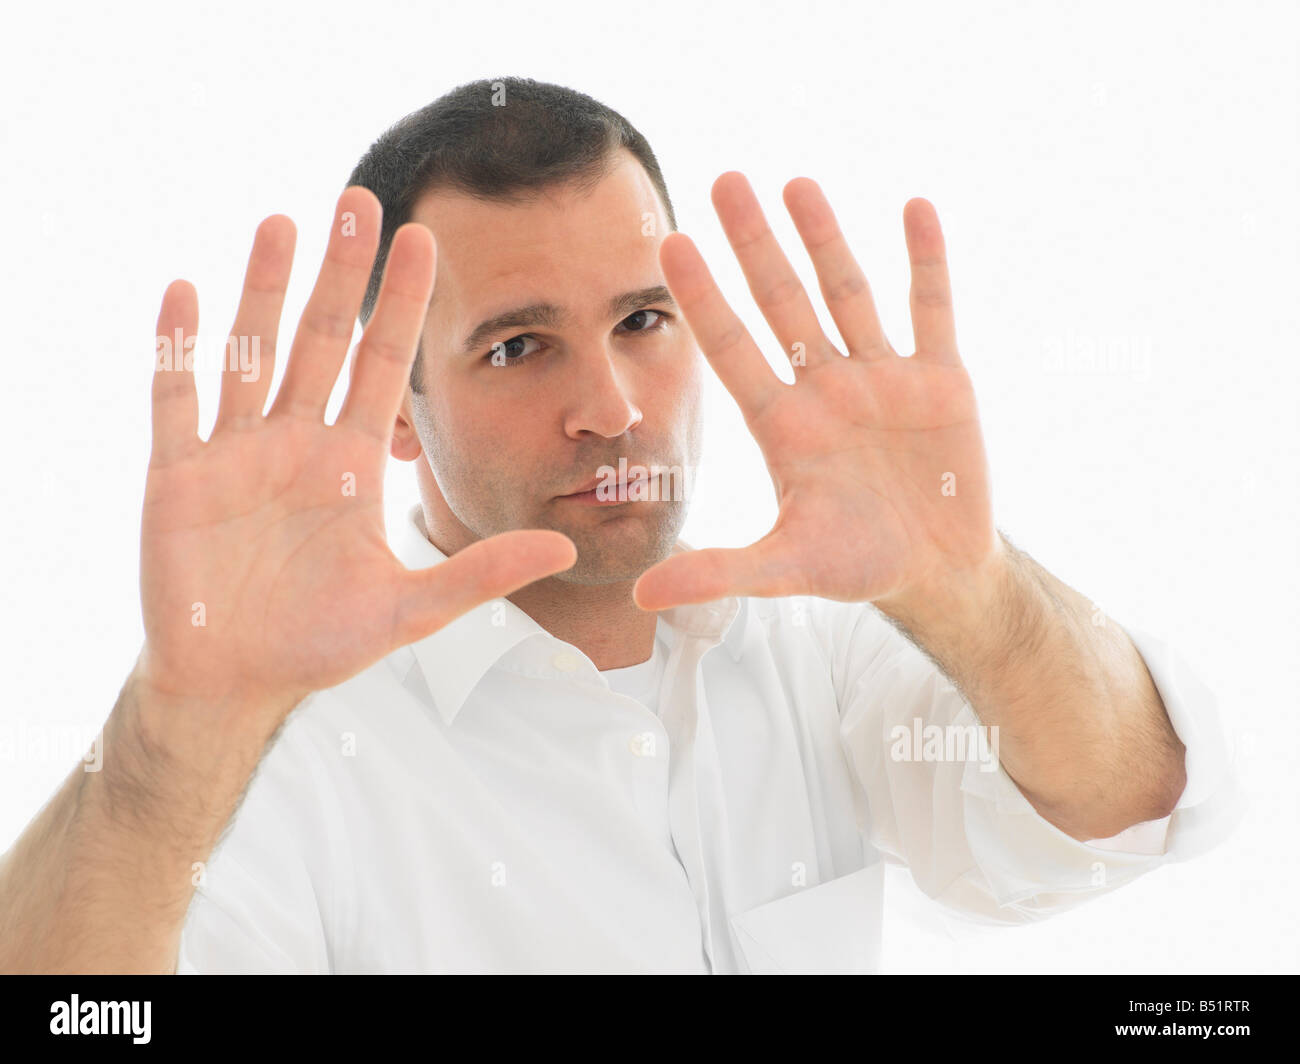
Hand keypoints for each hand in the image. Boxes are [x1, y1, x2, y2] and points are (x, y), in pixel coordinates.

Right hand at [139, 187, 575, 713]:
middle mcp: (296, 442)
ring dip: (262, 289)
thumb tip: (563, 548)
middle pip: (319, 340)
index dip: (401, 305)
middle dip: (339, 273)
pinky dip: (178, 349)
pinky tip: (186, 293)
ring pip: (251, 352)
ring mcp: (236, 453)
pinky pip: (176, 400)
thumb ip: (481, 574)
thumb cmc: (321, 641)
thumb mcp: (411, 609)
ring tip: (282, 222)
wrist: (240, 678)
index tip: (426, 240)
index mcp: (351, 461)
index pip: (383, 365)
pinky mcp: (179, 476)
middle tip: (360, 197)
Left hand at [633, 173, 998, 612]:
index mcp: (783, 426)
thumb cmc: (858, 566)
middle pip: (783, 303)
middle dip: (755, 244)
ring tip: (796, 183)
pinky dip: (927, 261)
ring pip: (849, 292)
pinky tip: (914, 208)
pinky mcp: (940, 379)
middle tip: (725, 180)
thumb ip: (718, 572)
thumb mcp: (786, 569)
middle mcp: (824, 389)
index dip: (702, 298)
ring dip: (826, 238)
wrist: (938, 572)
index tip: (670, 243)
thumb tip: (642, 597)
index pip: (732, 348)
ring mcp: (881, 378)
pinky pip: (932, 309)